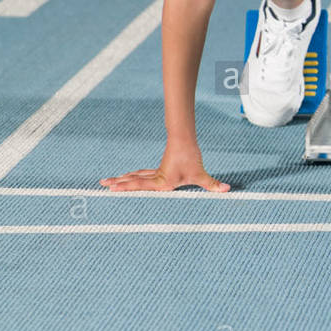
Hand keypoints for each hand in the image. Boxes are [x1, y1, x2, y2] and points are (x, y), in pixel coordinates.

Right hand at [100, 143, 230, 191]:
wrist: (185, 141)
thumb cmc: (191, 159)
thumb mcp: (201, 175)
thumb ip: (213, 184)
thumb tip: (228, 189)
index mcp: (161, 181)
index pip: (140, 185)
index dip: (126, 187)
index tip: (112, 189)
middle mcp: (156, 178)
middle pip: (133, 180)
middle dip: (118, 183)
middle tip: (102, 184)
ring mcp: (156, 173)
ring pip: (135, 176)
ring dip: (122, 179)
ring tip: (107, 182)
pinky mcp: (159, 170)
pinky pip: (142, 175)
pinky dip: (132, 177)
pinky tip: (126, 178)